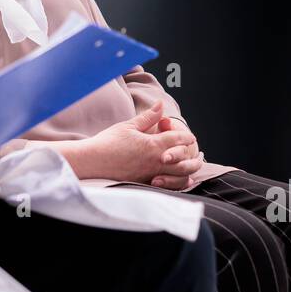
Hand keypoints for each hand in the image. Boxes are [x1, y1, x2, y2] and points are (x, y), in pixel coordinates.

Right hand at [81, 101, 201, 185]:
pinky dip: (178, 183)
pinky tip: (181, 181)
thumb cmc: (108, 142)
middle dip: (193, 155)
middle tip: (197, 153)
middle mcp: (156, 161)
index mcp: (153, 144)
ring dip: (189, 170)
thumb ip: (148, 117)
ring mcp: (151, 174)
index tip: (189, 136)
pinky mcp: (145, 183)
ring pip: (180, 175)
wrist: (92, 162)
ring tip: (194, 167)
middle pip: (185, 159)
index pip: (178, 139)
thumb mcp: (128, 126)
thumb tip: (161, 105)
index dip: (185, 136)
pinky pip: (169, 186)